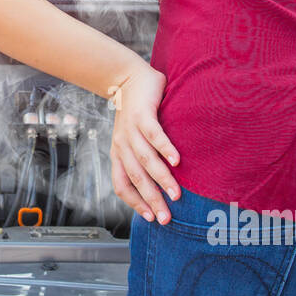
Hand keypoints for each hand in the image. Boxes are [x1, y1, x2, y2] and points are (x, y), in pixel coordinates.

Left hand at [108, 62, 181, 223]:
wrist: (126, 78)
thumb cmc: (136, 113)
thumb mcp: (133, 138)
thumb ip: (144, 157)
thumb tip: (164, 183)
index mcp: (119, 154)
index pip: (122, 186)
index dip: (135, 203)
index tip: (152, 218)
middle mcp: (122, 145)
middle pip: (136, 178)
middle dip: (151, 200)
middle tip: (167, 218)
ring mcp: (130, 130)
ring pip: (145, 160)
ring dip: (161, 179)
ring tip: (176, 194)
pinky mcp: (142, 115)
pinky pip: (154, 135)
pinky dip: (165, 149)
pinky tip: (177, 161)